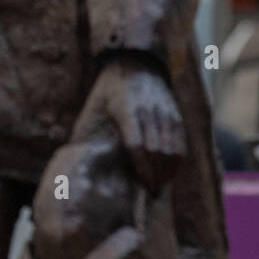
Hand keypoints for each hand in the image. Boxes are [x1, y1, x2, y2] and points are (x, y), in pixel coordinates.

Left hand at [79, 56, 184, 194]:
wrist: (135, 64)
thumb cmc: (108, 91)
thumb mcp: (94, 106)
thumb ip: (88, 132)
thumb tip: (77, 162)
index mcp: (125, 107)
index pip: (137, 143)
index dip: (141, 168)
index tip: (141, 186)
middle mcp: (149, 109)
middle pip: (157, 150)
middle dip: (154, 175)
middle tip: (149, 193)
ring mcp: (165, 112)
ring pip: (172, 149)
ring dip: (166, 172)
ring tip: (157, 187)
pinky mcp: (176, 115)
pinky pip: (181, 143)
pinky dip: (176, 162)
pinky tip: (167, 174)